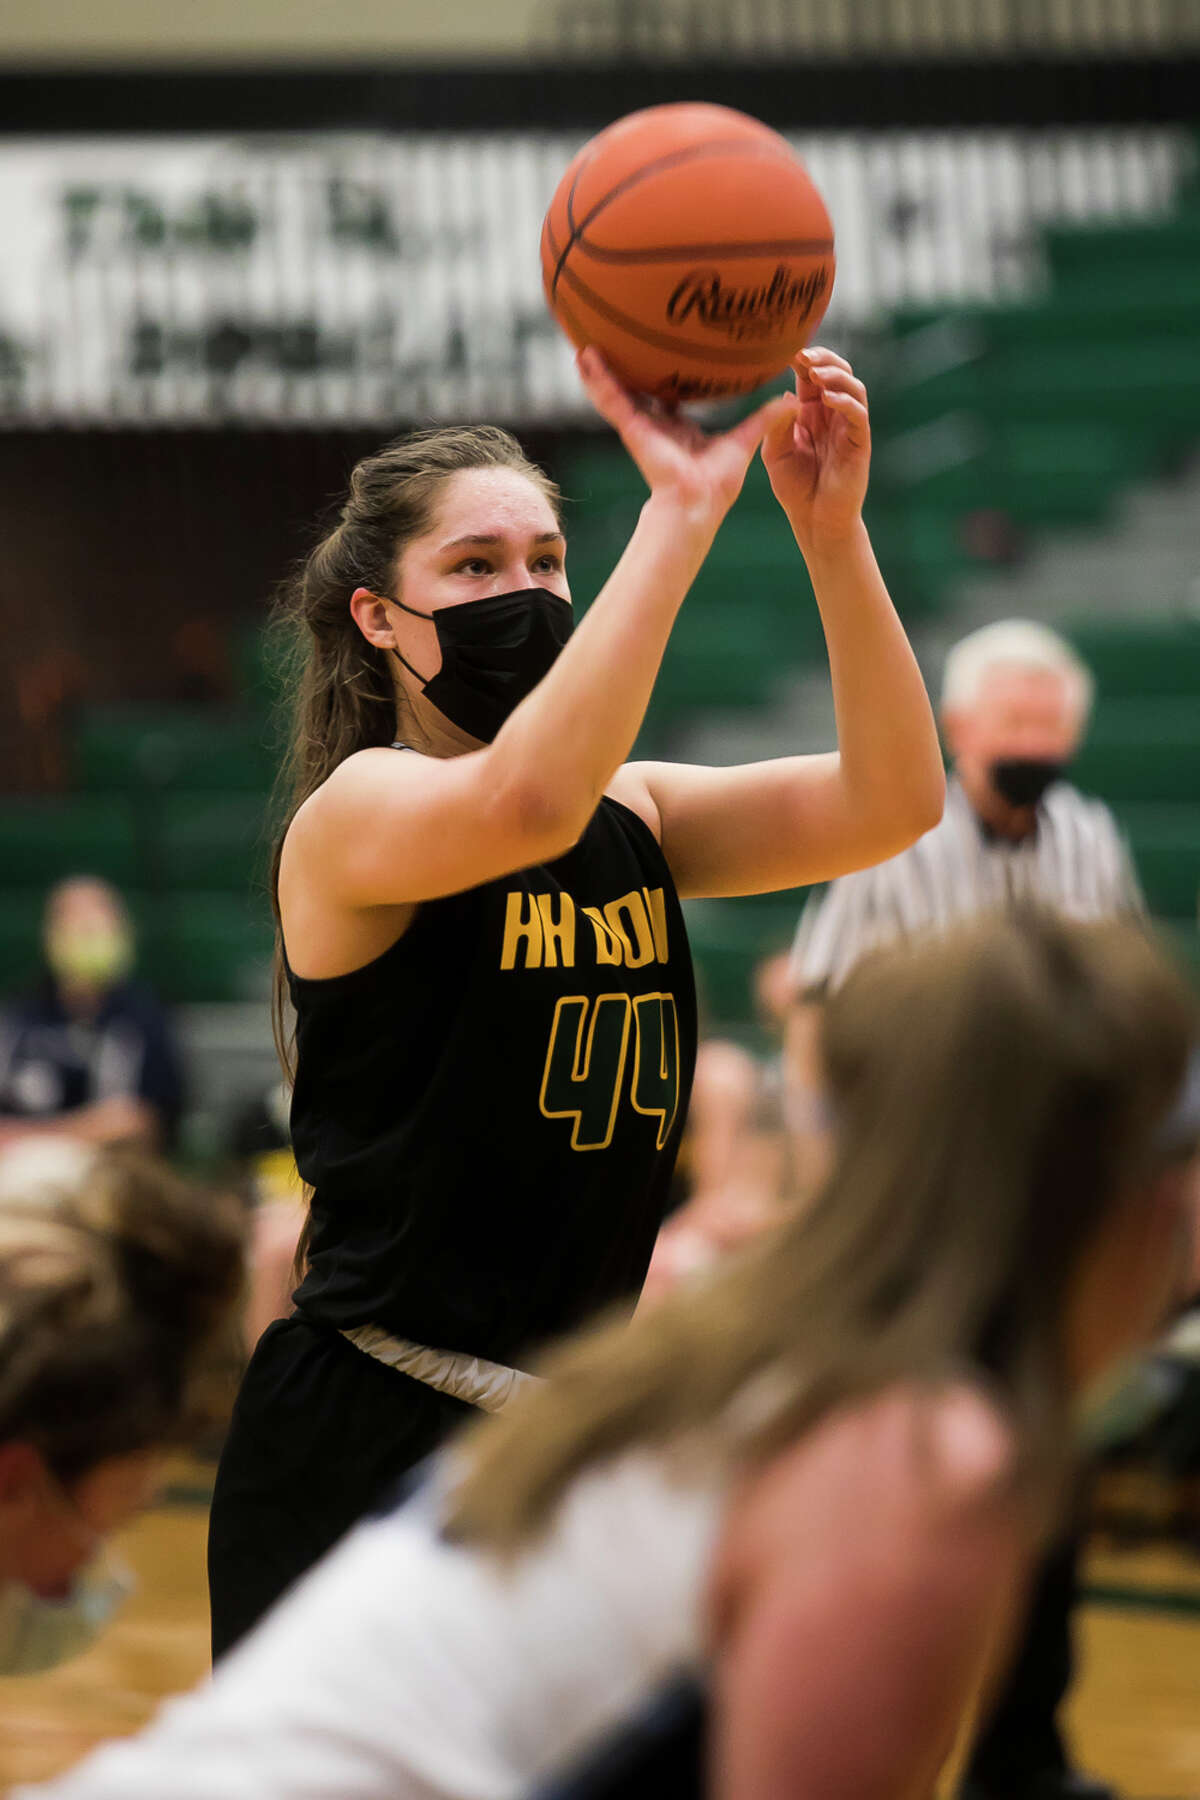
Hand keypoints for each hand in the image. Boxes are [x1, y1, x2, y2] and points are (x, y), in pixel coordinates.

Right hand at [577, 347, 799, 528]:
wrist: (697, 501)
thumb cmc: (718, 483)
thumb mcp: (745, 441)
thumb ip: (766, 418)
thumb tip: (792, 399)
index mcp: (678, 428)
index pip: (668, 397)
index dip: (664, 377)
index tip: (661, 355)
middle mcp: (656, 425)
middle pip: (637, 390)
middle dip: (626, 368)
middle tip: (614, 340)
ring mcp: (640, 426)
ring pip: (616, 392)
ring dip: (600, 370)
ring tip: (584, 343)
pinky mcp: (632, 427)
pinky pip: (610, 399)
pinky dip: (596, 379)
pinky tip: (583, 357)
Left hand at [762, 347, 870, 548]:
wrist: (815, 521)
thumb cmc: (795, 489)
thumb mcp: (776, 453)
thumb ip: (778, 425)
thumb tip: (787, 395)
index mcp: (812, 413)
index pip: (812, 376)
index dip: (804, 361)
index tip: (787, 351)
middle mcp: (833, 415)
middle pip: (837, 372)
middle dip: (823, 359)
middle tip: (804, 356)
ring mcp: (848, 427)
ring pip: (853, 387)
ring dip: (836, 376)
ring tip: (817, 374)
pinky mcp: (860, 443)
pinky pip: (859, 415)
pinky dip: (845, 402)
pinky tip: (828, 399)